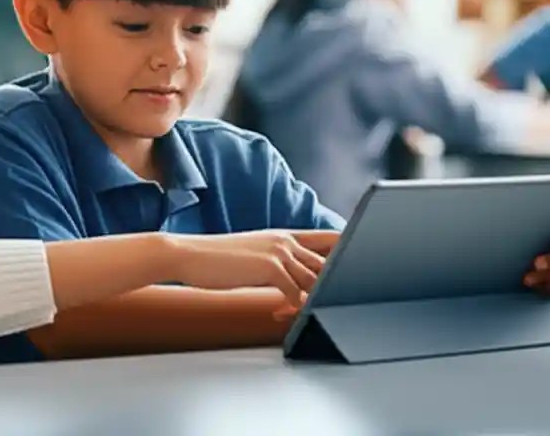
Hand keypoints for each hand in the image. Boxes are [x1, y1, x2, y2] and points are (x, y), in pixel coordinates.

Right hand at [166, 230, 337, 305]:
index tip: (361, 265)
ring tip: (306, 314)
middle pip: (328, 262)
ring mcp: (279, 252)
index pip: (329, 239)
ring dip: (314, 300)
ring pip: (315, 280)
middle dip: (335, 283)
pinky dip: (294, 308)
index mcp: (284, 235)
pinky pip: (296, 293)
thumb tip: (293, 281)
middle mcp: (286, 240)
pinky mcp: (270, 268)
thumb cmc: (216, 259)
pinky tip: (281, 314)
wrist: (188, 254)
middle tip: (338, 302)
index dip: (348, 251)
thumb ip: (276, 262)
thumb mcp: (253, 254)